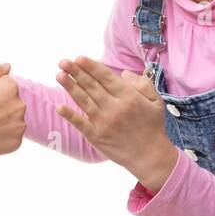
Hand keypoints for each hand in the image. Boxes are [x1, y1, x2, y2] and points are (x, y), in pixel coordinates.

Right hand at [0, 62, 25, 157]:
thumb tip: (8, 66)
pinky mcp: (17, 142)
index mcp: (11, 87)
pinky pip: (12, 136)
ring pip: (13, 120)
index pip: (6, 85)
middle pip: (12, 102)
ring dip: (3, 121)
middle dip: (1, 105)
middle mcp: (21, 105)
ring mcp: (20, 125)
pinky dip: (3, 136)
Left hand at [54, 56, 179, 191]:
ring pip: (83, 100)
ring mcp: (104, 123)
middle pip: (91, 86)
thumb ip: (142, 84)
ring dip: (70, 87)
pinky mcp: (96, 137)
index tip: (78, 58)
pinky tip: (59, 107)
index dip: (91, 67)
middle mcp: (115, 108)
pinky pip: (80, 123)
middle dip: (76, 72)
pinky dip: (69, 115)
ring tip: (59, 75)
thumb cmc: (153, 127)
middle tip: (62, 62)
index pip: (106, 77)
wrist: (151, 157)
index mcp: (129, 97)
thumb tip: (123, 73)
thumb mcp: (155, 102)